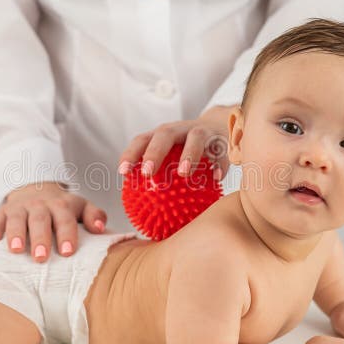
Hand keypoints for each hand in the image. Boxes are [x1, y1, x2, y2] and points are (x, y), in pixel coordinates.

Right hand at [0, 182, 106, 261]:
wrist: (36, 189)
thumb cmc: (62, 208)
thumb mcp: (81, 207)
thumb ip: (95, 216)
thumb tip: (101, 229)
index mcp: (62, 205)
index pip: (66, 219)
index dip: (67, 234)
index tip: (68, 251)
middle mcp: (41, 205)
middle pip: (40, 220)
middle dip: (41, 238)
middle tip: (41, 258)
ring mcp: (21, 208)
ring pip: (17, 219)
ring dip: (16, 234)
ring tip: (16, 250)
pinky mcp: (4, 211)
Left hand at [117, 105, 235, 180]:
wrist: (219, 129)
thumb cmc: (187, 152)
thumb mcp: (172, 158)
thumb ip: (158, 179)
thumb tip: (144, 214)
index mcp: (162, 135)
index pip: (142, 140)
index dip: (130, 154)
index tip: (123, 172)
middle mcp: (180, 130)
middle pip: (165, 134)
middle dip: (154, 152)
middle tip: (148, 173)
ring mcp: (201, 131)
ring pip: (195, 138)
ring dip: (188, 155)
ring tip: (183, 174)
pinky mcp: (221, 139)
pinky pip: (220, 151)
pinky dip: (218, 164)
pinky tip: (216, 179)